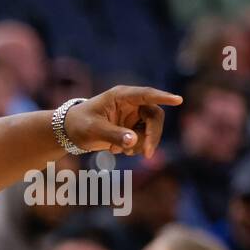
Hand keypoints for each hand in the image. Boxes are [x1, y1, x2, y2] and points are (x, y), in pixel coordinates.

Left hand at [61, 85, 181, 156]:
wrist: (70, 132)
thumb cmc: (80, 124)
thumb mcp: (93, 130)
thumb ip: (113, 135)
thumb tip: (134, 141)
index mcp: (121, 96)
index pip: (146, 94)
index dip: (163, 97)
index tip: (178, 100)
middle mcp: (132, 103)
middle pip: (155, 116)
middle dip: (152, 135)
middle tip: (147, 154)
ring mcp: (134, 115)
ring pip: (151, 129)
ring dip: (140, 144)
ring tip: (118, 150)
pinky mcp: (133, 127)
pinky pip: (144, 138)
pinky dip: (135, 147)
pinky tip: (118, 149)